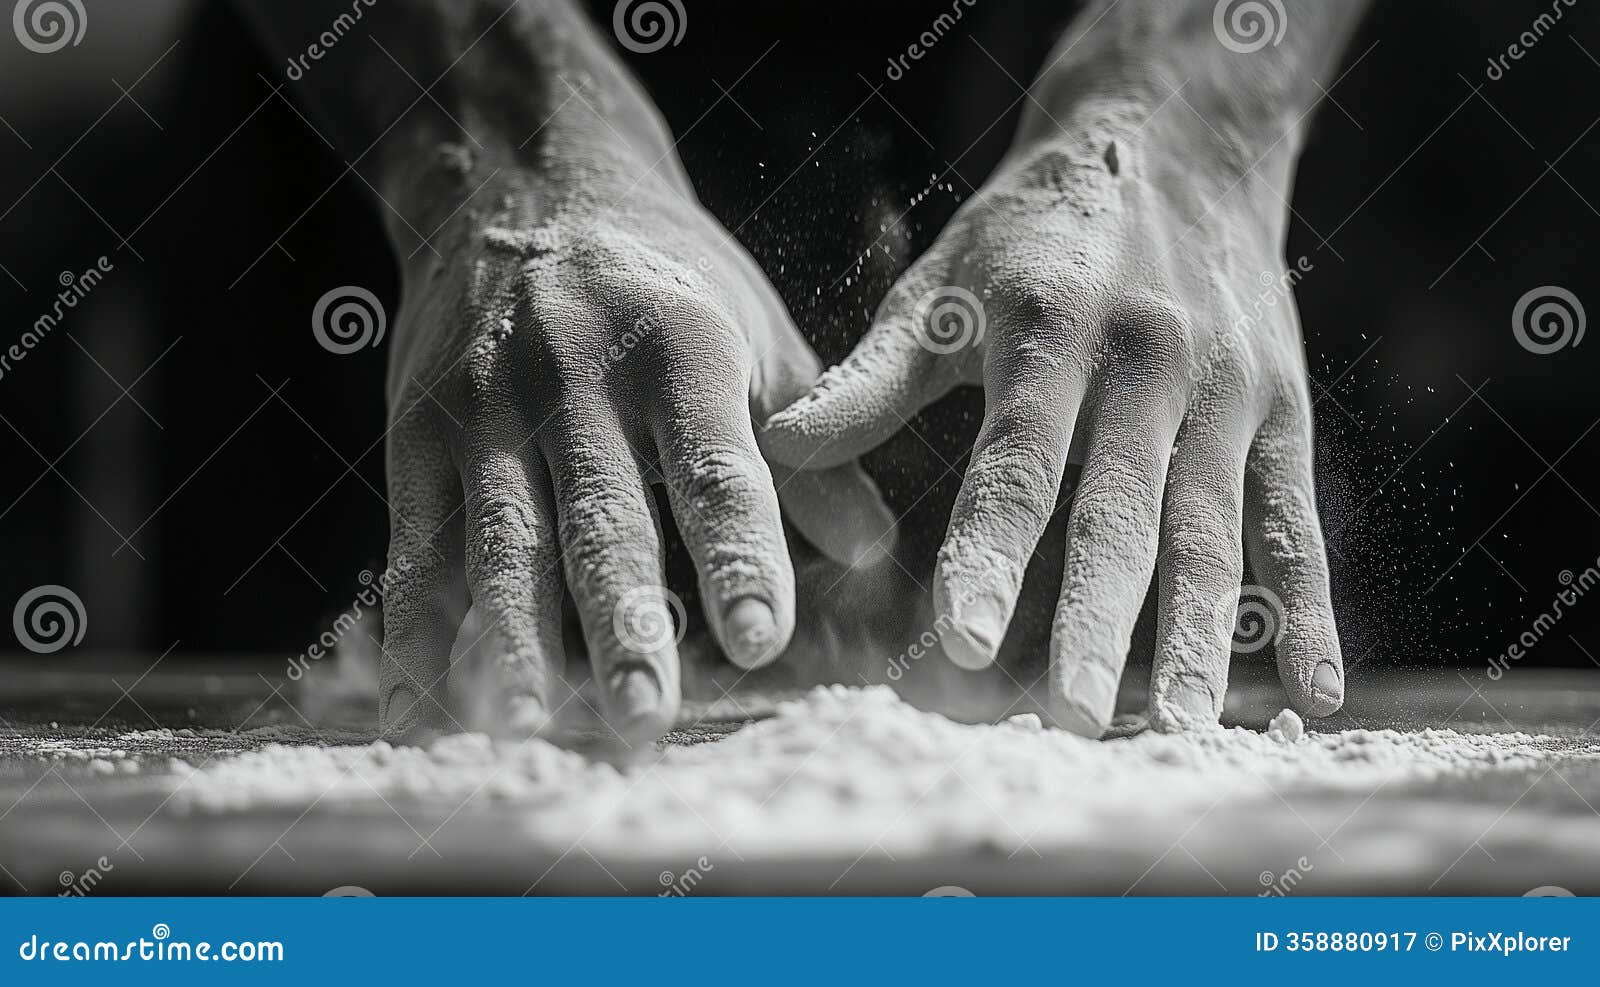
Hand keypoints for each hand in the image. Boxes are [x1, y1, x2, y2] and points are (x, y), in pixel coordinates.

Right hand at [377, 140, 891, 744]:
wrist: (518, 182)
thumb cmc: (663, 278)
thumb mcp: (753, 336)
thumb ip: (811, 448)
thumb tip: (872, 549)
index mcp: (680, 350)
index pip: (716, 470)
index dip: (739, 557)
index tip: (762, 643)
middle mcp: (577, 378)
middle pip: (603, 517)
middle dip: (622, 624)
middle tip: (644, 719)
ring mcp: (486, 408)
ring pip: (500, 539)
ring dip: (511, 640)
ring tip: (525, 726)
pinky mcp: (416, 433)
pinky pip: (414, 543)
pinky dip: (412, 633)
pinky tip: (413, 710)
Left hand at [761, 93, 1343, 733]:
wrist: (1174, 139)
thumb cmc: (1033, 228)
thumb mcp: (945, 283)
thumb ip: (872, 377)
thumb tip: (779, 450)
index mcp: (1048, 333)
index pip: (1014, 465)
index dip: (987, 557)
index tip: (958, 646)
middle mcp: (1145, 364)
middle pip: (1120, 513)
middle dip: (1094, 624)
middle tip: (1069, 725)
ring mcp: (1226, 391)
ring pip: (1215, 530)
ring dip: (1197, 637)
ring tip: (1176, 729)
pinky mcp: (1283, 408)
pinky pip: (1296, 521)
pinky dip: (1308, 610)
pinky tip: (1309, 695)